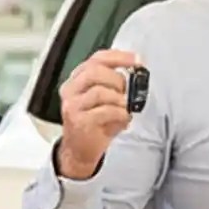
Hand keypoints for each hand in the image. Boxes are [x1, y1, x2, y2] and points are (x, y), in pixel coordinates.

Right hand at [57, 49, 140, 178]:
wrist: (80, 151)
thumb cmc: (96, 123)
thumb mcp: (107, 100)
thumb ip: (116, 85)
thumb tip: (138, 75)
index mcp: (77, 79)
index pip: (97, 59)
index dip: (119, 57)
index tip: (137, 60)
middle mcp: (71, 89)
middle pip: (96, 71)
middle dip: (118, 80)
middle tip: (128, 92)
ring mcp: (72, 105)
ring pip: (100, 91)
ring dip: (119, 99)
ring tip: (125, 108)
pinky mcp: (78, 121)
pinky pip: (104, 111)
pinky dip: (120, 113)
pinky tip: (124, 118)